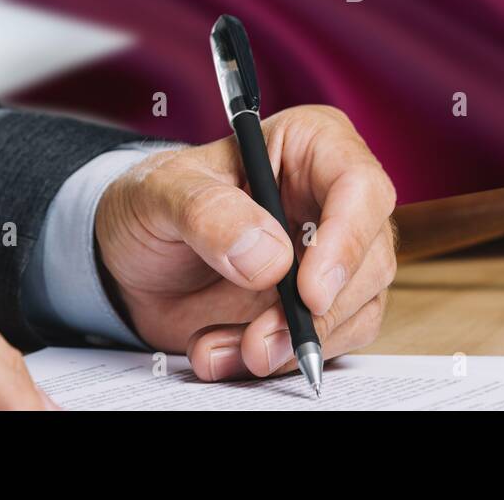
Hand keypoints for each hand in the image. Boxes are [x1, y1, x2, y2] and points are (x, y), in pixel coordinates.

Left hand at [95, 105, 397, 380]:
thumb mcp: (160, 192)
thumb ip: (207, 212)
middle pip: (370, 257)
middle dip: (317, 311)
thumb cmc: (153, 202)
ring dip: (294, 342)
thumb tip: (269, 257)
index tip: (308, 292)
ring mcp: (332, 254)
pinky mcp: (320, 302)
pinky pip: (328, 341)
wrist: (133, 258)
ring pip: (357, 307)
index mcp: (310, 145)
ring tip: (225, 347)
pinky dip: (280, 359)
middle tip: (259, 340)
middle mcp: (332, 198)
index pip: (360, 186)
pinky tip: (224, 350)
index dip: (347, 241)